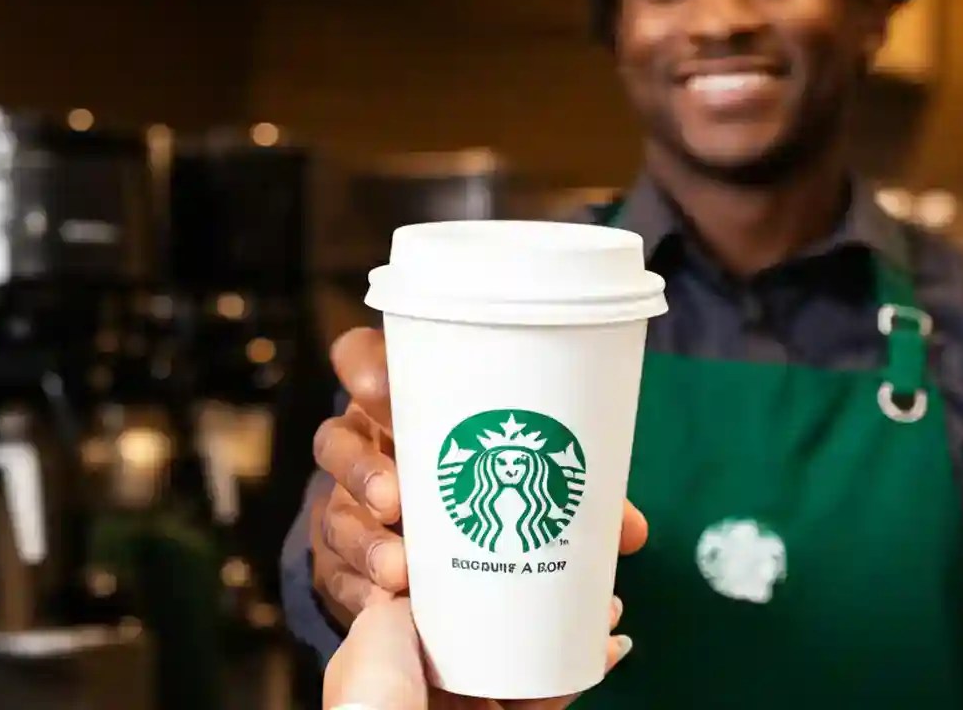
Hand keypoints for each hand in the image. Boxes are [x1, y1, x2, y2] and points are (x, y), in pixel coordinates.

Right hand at [310, 325, 650, 621]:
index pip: (360, 359)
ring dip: (364, 538)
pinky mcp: (339, 557)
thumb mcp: (522, 475)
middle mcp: (364, 445)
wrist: (427, 543)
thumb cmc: (484, 482)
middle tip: (398, 499)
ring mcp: (345, 502)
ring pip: (333, 511)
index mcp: (403, 403)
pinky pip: (335, 569)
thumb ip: (567, 493)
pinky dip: (358, 587)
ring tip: (398, 569)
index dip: (364, 367)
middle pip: (337, 442)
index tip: (382, 389)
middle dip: (363, 470)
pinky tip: (381, 602)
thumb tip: (629, 533)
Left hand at [324, 590, 631, 709]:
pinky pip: (548, 696)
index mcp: (398, 651)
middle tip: (582, 571)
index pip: (449, 601)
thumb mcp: (378, 623)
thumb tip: (437, 564)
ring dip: (574, 631)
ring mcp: (475, 703)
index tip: (521, 542)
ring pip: (533, 660)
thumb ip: (407, 592)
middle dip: (544, 598)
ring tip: (608, 603)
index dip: (487, 569)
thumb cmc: (375, 688)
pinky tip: (610, 646)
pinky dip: (581, 672)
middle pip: (500, 627)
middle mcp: (437, 677)